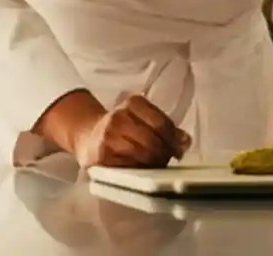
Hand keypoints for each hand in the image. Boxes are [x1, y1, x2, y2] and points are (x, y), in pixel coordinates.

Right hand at [34, 90, 190, 168]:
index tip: (179, 148)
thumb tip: (185, 141)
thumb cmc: (121, 128)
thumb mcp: (142, 119)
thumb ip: (166, 128)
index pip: (162, 123)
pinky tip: (141, 169)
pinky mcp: (102, 156)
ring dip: (154, 163)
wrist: (87, 135)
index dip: (174, 139)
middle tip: (167, 159)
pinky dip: (140, 170)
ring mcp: (109, 136)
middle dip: (165, 153)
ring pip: (143, 155)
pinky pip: (129, 166)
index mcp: (133, 103)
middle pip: (153, 140)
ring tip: (155, 164)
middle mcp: (119, 117)